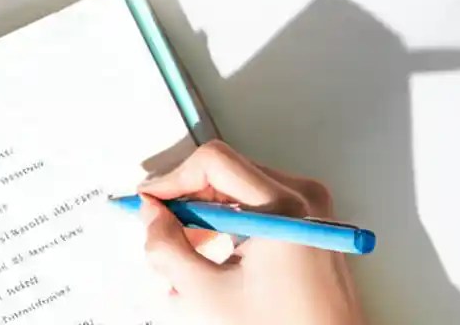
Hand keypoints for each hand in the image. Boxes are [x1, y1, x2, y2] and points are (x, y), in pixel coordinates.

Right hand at [138, 140, 365, 324]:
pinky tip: (211, 258)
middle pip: (224, 174)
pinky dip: (226, 226)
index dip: (172, 180)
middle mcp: (303, 195)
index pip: (214, 162)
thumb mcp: (212, 297)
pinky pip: (255, 206)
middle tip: (161, 236)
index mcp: (285, 207)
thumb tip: (150, 216)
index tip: (149, 204)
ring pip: (236, 190)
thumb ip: (169, 251)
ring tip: (186, 259)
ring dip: (202, 218)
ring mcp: (310, 206)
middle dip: (185, 205)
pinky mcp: (309, 220)